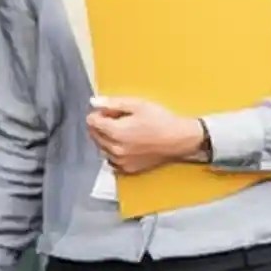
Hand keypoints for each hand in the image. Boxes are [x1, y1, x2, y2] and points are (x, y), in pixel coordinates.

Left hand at [86, 96, 204, 174]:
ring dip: (107, 138)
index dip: (99, 113)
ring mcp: (121, 161)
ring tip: (125, 130)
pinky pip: (111, 160)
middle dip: (101, 125)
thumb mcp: (137, 104)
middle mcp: (115, 149)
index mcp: (115, 132)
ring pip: (102, 148)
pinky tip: (127, 143)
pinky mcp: (128, 169)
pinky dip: (114, 151)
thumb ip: (112, 103)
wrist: (178, 139)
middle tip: (119, 118)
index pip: (91, 122)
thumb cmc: (160, 120)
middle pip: (94, 135)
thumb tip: (94, 102)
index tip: (111, 111)